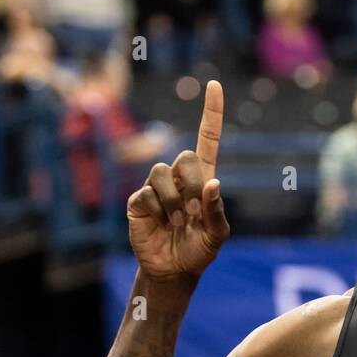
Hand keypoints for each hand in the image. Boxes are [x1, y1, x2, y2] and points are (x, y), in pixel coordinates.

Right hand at [127, 79, 229, 278]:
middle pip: (185, 157)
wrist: (174, 271)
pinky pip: (146, 193)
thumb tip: (213, 184)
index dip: (211, 113)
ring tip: (177, 221)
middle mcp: (179, 178)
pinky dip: (157, 210)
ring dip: (173, 200)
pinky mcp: (139, 201)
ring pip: (162, 172)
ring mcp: (157, 187)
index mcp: (202, 181)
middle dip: (192, 184)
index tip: (215, 85)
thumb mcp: (216, 236)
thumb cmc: (198, 251)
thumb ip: (217, 212)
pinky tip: (160, 223)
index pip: (208, 140)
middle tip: (194, 211)